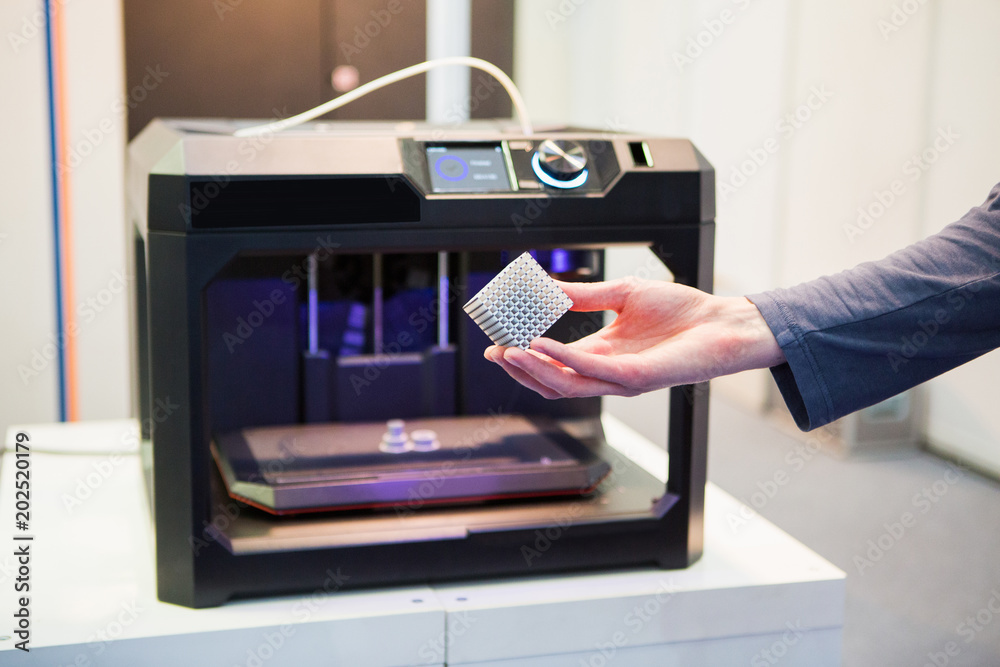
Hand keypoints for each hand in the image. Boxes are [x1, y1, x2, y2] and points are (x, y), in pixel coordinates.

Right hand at [483, 277, 784, 398]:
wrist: (723, 321)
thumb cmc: (682, 311)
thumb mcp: (622, 294)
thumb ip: (584, 294)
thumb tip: (547, 289)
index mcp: (602, 353)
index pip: (552, 362)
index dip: (522, 353)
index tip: (498, 336)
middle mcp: (606, 372)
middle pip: (551, 381)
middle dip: (518, 368)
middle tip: (493, 350)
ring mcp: (620, 379)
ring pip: (565, 385)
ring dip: (532, 369)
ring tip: (508, 350)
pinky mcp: (637, 378)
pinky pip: (590, 372)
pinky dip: (561, 360)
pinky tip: (540, 344)